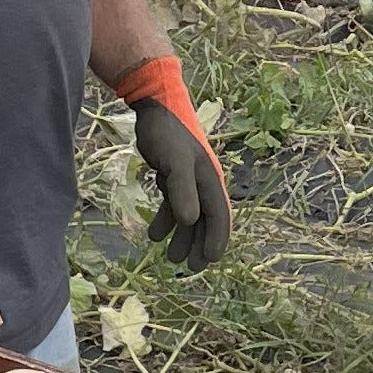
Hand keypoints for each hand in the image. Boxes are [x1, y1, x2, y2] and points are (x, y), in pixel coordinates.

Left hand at [110, 55, 228, 269]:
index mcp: (209, 180)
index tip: (208, 261)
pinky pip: (174, 205)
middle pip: (206, 221)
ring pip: (189, 216)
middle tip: (189, 268)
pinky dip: (166, 221)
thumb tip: (189, 221)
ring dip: (182, 237)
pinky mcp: (172, 175)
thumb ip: (182, 191)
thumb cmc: (168, 132)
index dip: (216, 240)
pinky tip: (153, 235)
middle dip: (199, 245)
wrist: (155, 103)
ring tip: (170, 259)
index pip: (219, 216)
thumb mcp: (175, 162)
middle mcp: (203, 182)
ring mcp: (188, 180)